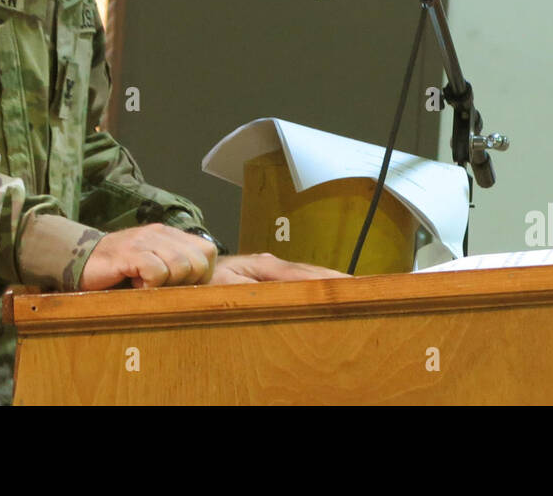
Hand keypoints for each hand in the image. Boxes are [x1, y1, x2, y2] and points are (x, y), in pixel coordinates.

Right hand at [79, 224, 217, 290]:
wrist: (80, 260)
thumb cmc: (119, 272)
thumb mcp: (154, 268)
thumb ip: (176, 272)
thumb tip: (202, 293)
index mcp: (171, 236)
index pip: (208, 251)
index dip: (201, 275)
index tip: (179, 287)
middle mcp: (161, 233)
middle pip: (199, 261)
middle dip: (185, 283)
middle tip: (161, 288)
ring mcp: (145, 240)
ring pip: (181, 266)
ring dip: (165, 285)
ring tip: (145, 285)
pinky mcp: (129, 252)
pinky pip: (156, 271)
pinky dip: (149, 285)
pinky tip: (134, 284)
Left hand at [209, 252, 350, 285]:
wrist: (189, 274)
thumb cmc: (202, 283)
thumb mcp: (220, 287)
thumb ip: (248, 288)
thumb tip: (278, 286)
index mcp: (262, 266)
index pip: (300, 273)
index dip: (325, 279)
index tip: (349, 285)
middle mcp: (270, 264)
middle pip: (309, 272)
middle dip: (336, 279)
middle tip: (363, 287)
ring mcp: (271, 269)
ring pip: (306, 274)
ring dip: (330, 280)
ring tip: (355, 288)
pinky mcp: (269, 276)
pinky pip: (299, 279)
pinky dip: (318, 283)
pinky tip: (330, 288)